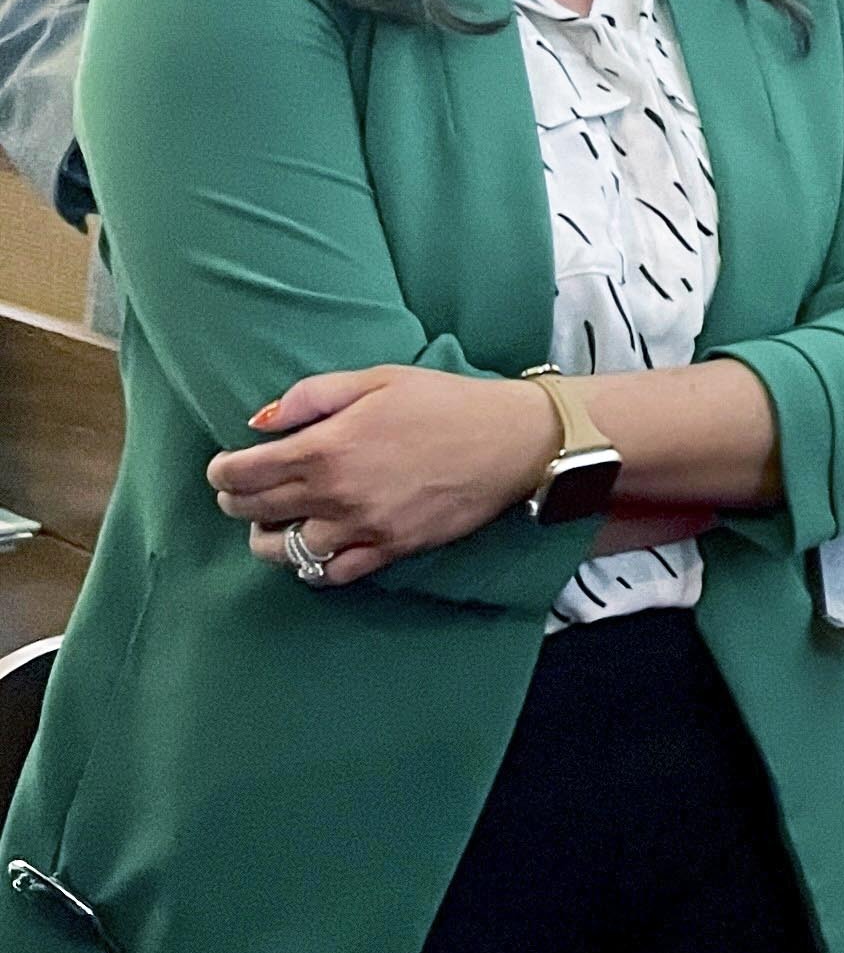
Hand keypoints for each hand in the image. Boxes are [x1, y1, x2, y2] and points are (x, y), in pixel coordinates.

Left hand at [211, 366, 551, 585]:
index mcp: (327, 448)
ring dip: (266, 539)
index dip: (222, 471)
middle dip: (235, 500)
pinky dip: (311, 567)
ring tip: (272, 524)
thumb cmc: (446, 402)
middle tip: (239, 490)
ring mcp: (362, 528)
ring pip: (284, 552)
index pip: (243, 472)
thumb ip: (311, 397)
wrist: (513, 441)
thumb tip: (259, 423)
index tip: (224, 466)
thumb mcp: (376, 378)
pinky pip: (332, 574)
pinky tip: (312, 549)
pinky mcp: (390, 550)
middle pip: (255, 510)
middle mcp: (336, 494)